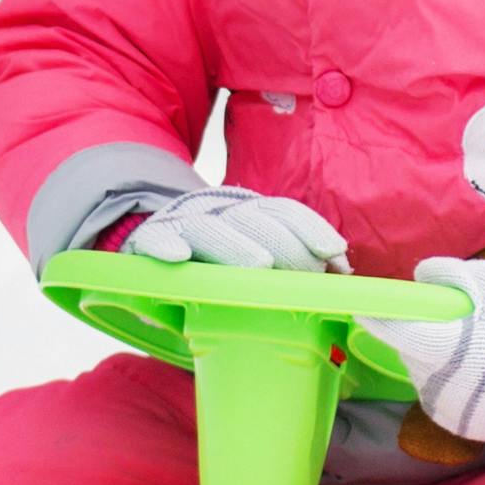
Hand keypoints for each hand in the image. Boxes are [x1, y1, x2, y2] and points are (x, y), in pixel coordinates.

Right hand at [113, 184, 352, 273]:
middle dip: (284, 244)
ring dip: (235, 246)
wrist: (141, 237)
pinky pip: (153, 240)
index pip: (281, 211)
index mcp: (244, 213)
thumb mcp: (249, 257)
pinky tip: (177, 257)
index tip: (335, 253)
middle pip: (253, 221)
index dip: (309, 228)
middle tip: (305, 274)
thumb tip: (343, 273)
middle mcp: (216, 211)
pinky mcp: (146, 241)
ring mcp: (181, 225)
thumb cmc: (209, 260)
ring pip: (210, 230)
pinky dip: (164, 245)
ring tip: (258, 265)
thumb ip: (291, 262)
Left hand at [396, 252, 484, 447]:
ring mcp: (451, 412)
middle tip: (456, 323)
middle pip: (413, 353)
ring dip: (441, 360)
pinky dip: (456, 384)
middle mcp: (441, 385)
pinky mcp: (463, 429)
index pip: (396, 331)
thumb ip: (451, 275)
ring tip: (481, 349)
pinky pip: (446, 399)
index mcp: (446, 346)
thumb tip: (421, 277)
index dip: (380, 315)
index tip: (371, 307)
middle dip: (424, 335)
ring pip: (428, 376)